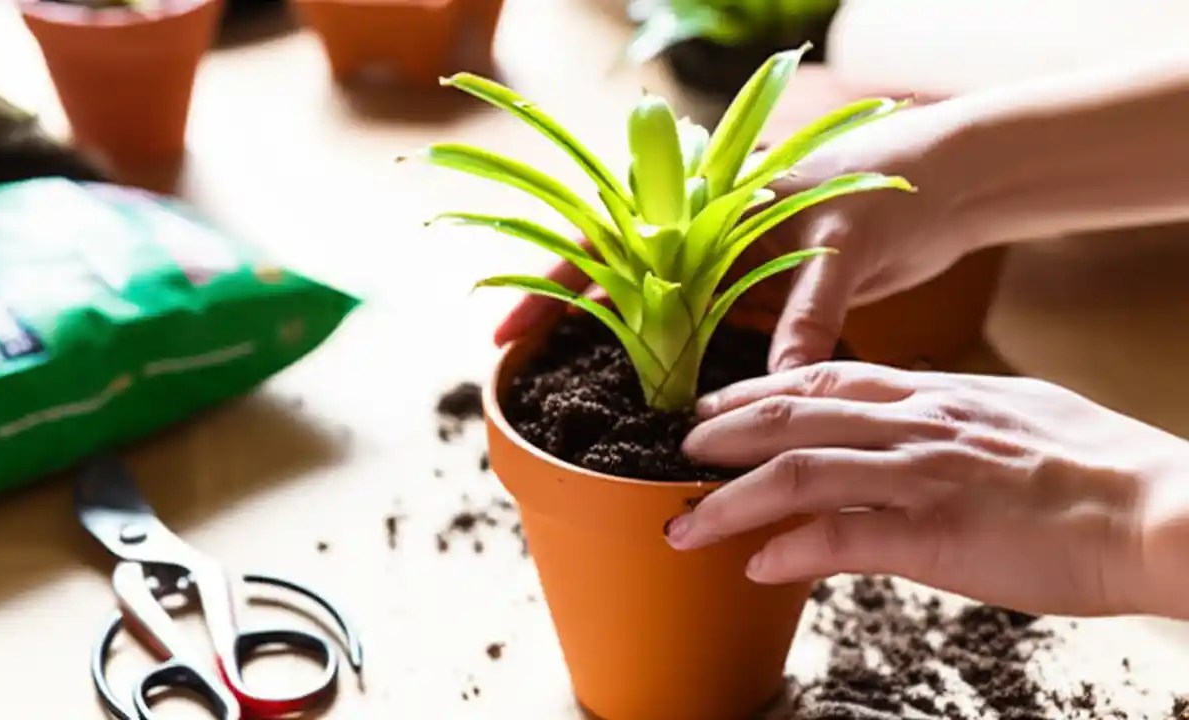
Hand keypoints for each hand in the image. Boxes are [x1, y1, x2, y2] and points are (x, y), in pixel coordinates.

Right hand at [493, 102, 991, 366]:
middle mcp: (708, 232)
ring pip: (653, 309)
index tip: (509, 334)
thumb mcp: (847, 246)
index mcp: (711, 202)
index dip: (553, 284)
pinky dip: (677, 359)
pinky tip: (658, 392)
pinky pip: (703, 329)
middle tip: (525, 376)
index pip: (610, 238)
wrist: (951, 181)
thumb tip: (778, 386)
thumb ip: (809, 315)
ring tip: (577, 392)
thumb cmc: (897, 186)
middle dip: (566, 321)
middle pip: (615, 278)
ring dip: (619, 346)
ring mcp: (732, 264)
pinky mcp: (762, 292)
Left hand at [664, 361, 1188, 618]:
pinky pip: (841, 537)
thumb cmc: (1100, 468)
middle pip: (794, 414)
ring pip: (798, 471)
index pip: (827, 376)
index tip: (719, 405)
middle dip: (725, 432)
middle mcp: (918, 423)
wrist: (1159, 510)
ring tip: (687, 520)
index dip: (761, 390)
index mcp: (936, 393)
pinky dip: (789, 550)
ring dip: (731, 500)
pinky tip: (756, 567)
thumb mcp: (1013, 414)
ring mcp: (922, 475)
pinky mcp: (937, 534)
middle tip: (679, 450)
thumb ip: (950, 417)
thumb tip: (911, 428)